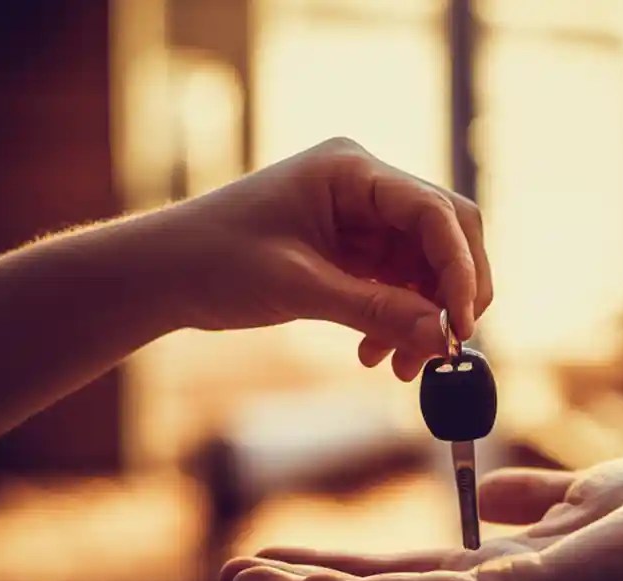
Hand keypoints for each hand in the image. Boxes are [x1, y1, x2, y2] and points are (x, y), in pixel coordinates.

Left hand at [160, 137, 490, 379]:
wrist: (162, 274)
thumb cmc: (214, 261)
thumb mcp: (298, 288)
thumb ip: (376, 310)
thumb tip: (445, 341)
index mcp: (352, 170)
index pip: (435, 212)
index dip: (460, 270)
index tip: (460, 328)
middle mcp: (366, 186)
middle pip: (445, 235)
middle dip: (451, 295)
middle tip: (446, 348)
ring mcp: (362, 218)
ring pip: (426, 267)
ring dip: (424, 318)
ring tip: (401, 367)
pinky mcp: (354, 250)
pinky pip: (399, 285)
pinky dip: (399, 321)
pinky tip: (376, 355)